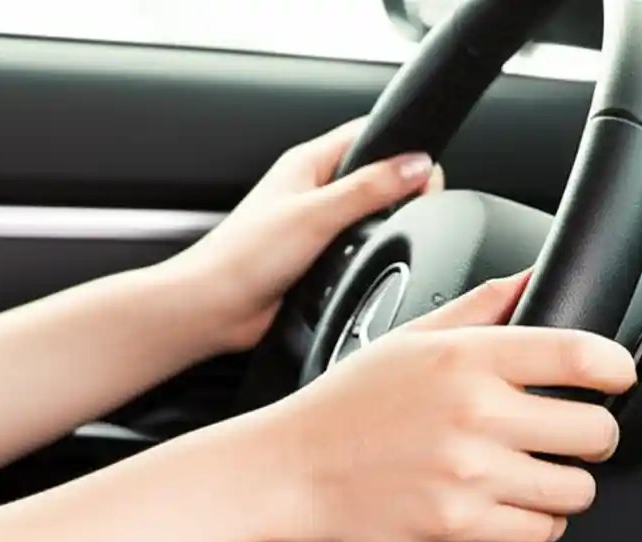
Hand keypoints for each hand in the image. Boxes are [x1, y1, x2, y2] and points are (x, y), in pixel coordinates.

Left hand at [161, 117, 444, 353]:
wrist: (213, 308)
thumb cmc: (243, 257)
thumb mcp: (317, 214)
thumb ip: (370, 188)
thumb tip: (417, 165)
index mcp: (309, 162)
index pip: (369, 134)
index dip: (403, 146)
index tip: (428, 171)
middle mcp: (313, 188)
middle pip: (376, 174)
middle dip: (401, 189)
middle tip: (416, 208)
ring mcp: (316, 223)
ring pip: (370, 213)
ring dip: (385, 224)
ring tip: (391, 236)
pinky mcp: (318, 257)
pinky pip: (358, 246)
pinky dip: (370, 252)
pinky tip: (371, 262)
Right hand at [258, 270, 637, 541]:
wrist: (291, 470)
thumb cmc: (348, 405)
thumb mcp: (411, 337)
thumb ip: (482, 306)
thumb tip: (533, 276)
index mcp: (466, 358)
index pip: (580, 354)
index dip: (617, 367)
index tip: (617, 376)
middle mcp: (475, 412)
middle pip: (595, 429)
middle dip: (595, 434)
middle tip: (575, 433)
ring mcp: (470, 473)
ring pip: (577, 488)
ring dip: (569, 483)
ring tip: (542, 472)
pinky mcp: (461, 525)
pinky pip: (542, 531)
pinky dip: (538, 522)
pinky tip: (514, 503)